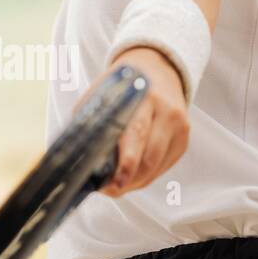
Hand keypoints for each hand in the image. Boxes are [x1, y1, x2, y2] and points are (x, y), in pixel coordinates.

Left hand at [74, 47, 190, 196]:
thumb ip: (92, 117)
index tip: (108, 183)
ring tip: (116, 186)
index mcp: (143, 96)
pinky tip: (133, 177)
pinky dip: (147, 175)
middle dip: (128, 179)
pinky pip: (164, 166)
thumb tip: (73, 153)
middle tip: (110, 191)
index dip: (124, 164)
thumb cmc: (123, 84)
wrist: (159, 67)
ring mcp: (179, 125)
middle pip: (149, 155)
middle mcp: (165, 110)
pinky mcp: (184, 138)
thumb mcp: (105, 91)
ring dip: (136, 181)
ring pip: (157, 165)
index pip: (135, 134)